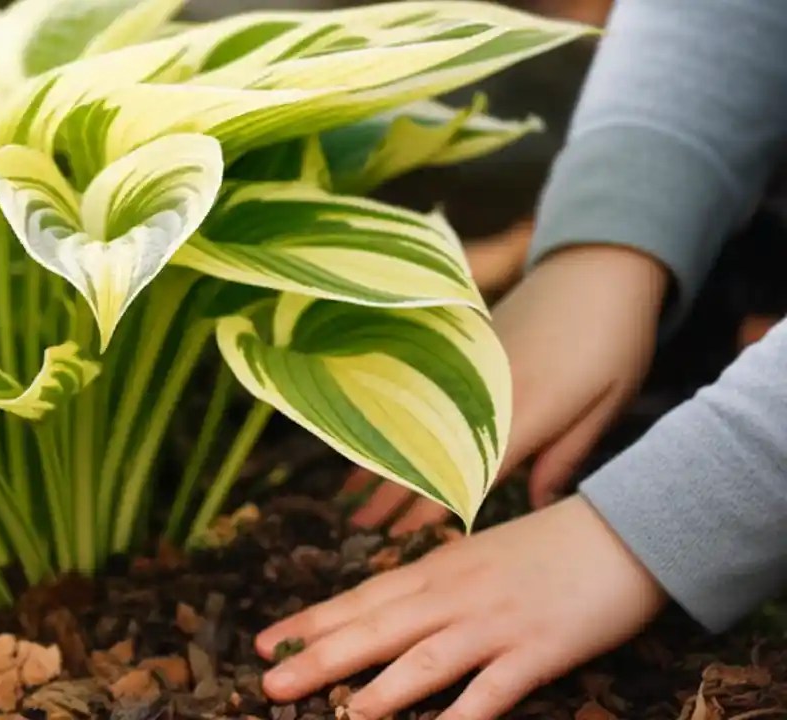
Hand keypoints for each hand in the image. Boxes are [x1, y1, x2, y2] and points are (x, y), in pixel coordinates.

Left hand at [258, 497, 667, 717]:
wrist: (626, 530)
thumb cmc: (550, 545)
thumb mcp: (479, 555)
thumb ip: (436, 580)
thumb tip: (393, 603)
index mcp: (438, 569)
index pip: (362, 597)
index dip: (313, 622)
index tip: (266, 642)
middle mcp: (455, 594)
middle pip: (377, 628)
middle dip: (320, 657)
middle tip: (270, 681)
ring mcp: (494, 623)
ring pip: (424, 660)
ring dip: (378, 690)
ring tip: (337, 712)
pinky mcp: (538, 650)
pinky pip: (493, 690)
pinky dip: (462, 714)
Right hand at [348, 245, 669, 533]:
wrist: (599, 266)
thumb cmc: (616, 338)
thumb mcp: (607, 403)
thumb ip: (565, 455)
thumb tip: (536, 505)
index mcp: (527, 410)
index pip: (470, 473)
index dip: (433, 509)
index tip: (402, 539)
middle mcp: (486, 391)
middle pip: (430, 452)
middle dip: (394, 495)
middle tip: (362, 531)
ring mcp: (468, 368)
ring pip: (414, 423)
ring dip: (382, 462)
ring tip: (352, 497)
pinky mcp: (462, 351)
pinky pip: (418, 395)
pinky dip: (391, 422)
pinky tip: (372, 442)